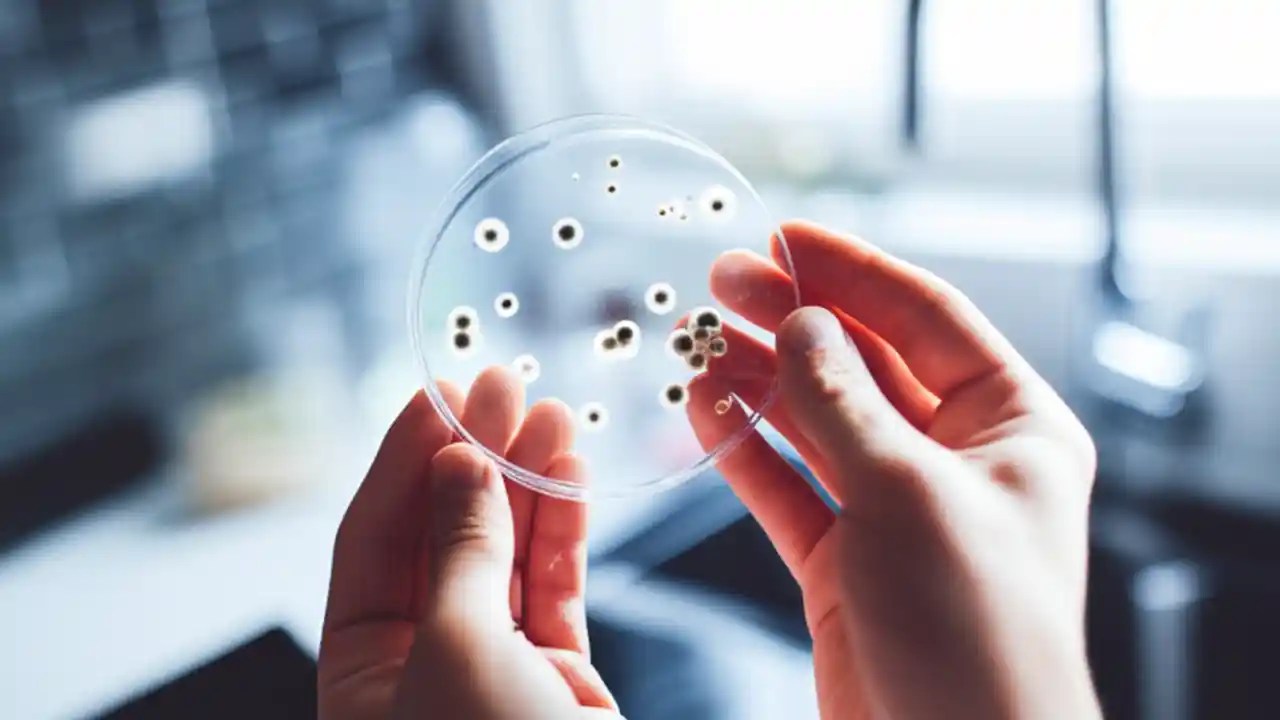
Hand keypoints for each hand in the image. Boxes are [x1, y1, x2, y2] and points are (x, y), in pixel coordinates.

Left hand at [319, 368, 620, 719]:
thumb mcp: (458, 648)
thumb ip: (462, 550)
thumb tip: (460, 462)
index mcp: (361, 674)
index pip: (371, 542)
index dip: (404, 461)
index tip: (440, 394)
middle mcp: (420, 665)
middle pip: (442, 538)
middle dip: (476, 457)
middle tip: (503, 384)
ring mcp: (492, 670)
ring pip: (505, 556)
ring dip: (528, 481)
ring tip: (551, 411)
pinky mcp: (555, 676)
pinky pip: (553, 588)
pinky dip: (564, 529)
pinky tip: (571, 469)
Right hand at [688, 222, 1100, 718]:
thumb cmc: (972, 633)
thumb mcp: (908, 493)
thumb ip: (842, 402)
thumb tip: (795, 321)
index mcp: (1014, 428)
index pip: (928, 320)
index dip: (855, 271)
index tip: (786, 237)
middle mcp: (957, 460)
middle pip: (865, 364)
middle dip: (794, 320)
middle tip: (723, 281)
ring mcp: (897, 509)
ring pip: (818, 422)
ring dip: (760, 381)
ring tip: (700, 341)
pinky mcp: (846, 559)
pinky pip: (789, 484)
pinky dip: (746, 448)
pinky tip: (706, 410)